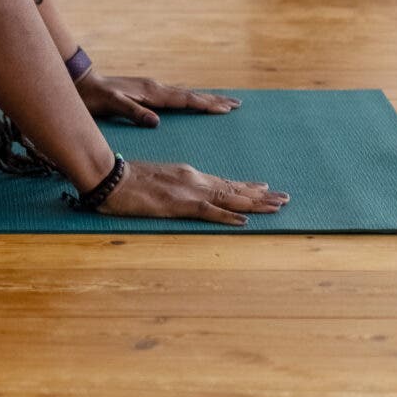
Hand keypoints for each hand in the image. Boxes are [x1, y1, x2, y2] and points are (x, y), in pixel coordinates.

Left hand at [76, 71, 242, 127]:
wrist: (82, 83)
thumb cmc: (95, 97)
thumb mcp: (112, 106)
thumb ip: (133, 113)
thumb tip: (157, 122)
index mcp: (152, 92)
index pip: (185, 99)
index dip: (206, 104)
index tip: (226, 109)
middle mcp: (156, 88)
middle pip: (191, 95)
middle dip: (214, 100)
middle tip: (237, 105)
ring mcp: (153, 89)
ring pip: (186, 94)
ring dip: (206, 98)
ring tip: (225, 102)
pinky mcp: (148, 92)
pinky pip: (176, 96)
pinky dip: (191, 99)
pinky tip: (194, 101)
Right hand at [99, 158, 288, 225]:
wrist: (111, 177)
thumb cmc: (129, 180)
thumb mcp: (159, 180)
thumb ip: (176, 186)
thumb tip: (188, 194)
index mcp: (189, 175)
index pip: (225, 183)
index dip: (247, 188)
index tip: (266, 189)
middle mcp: (195, 179)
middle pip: (234, 189)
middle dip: (261, 195)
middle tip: (285, 198)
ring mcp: (188, 191)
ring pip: (229, 199)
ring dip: (255, 204)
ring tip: (277, 206)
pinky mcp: (178, 204)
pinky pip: (208, 211)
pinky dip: (227, 217)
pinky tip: (244, 221)